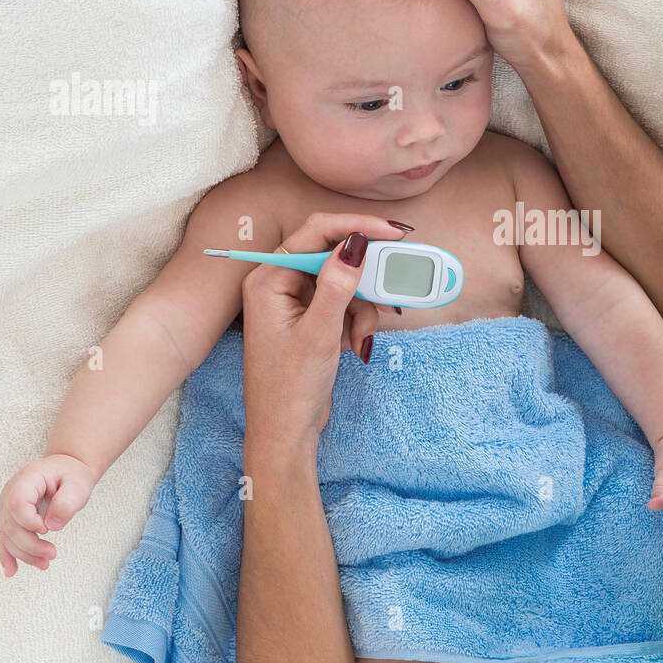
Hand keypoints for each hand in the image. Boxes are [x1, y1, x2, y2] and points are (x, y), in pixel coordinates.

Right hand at [0, 453, 95, 575]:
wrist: (66, 469)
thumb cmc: (72, 475)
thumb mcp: (78, 484)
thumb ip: (66, 502)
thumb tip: (51, 526)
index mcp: (26, 480)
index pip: (16, 504)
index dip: (28, 521)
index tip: (46, 530)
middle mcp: (10, 492)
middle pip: (10, 524)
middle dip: (29, 545)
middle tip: (52, 554)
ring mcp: (7, 505)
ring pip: (6, 535)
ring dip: (23, 554)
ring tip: (45, 564)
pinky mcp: (10, 517)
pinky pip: (4, 538)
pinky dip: (8, 555)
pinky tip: (12, 571)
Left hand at [240, 213, 410, 458]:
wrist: (285, 433)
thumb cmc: (290, 388)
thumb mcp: (319, 334)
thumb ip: (338, 285)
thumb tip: (357, 243)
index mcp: (268, 279)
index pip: (316, 233)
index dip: (357, 228)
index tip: (394, 233)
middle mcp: (279, 283)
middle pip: (334, 257)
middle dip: (365, 279)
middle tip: (391, 289)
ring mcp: (295, 301)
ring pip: (345, 282)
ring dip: (363, 308)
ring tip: (362, 339)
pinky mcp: (310, 317)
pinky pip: (344, 303)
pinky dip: (357, 320)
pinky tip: (357, 345)